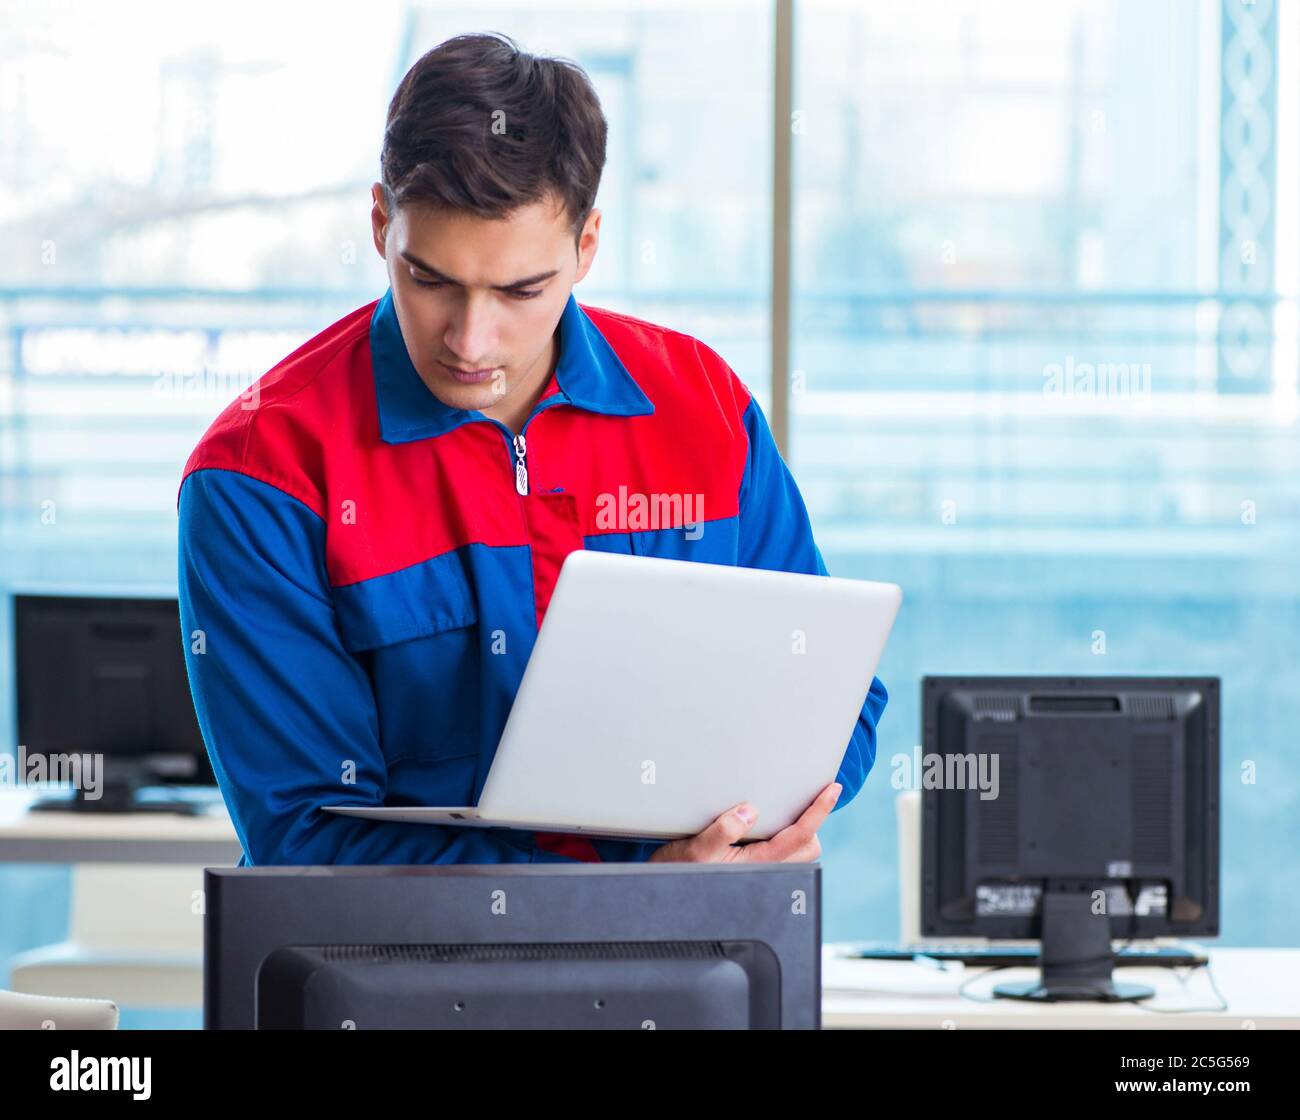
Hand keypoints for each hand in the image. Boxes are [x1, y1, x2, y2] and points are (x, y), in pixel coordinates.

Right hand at [647, 782, 841, 862]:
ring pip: (799, 855)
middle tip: (805, 798)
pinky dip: (786, 839)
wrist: (666, 894)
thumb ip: (723, 829)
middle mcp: (766, 870)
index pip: (801, 835)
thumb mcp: (696, 846)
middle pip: (809, 848)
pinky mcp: (754, 872)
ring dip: (799, 834)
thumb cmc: (678, 868)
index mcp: (757, 862)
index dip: (819, 810)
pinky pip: (784, 856)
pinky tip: (768, 827)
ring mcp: (762, 873)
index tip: (831, 789)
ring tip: (785, 813)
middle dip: (812, 824)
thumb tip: (749, 811)